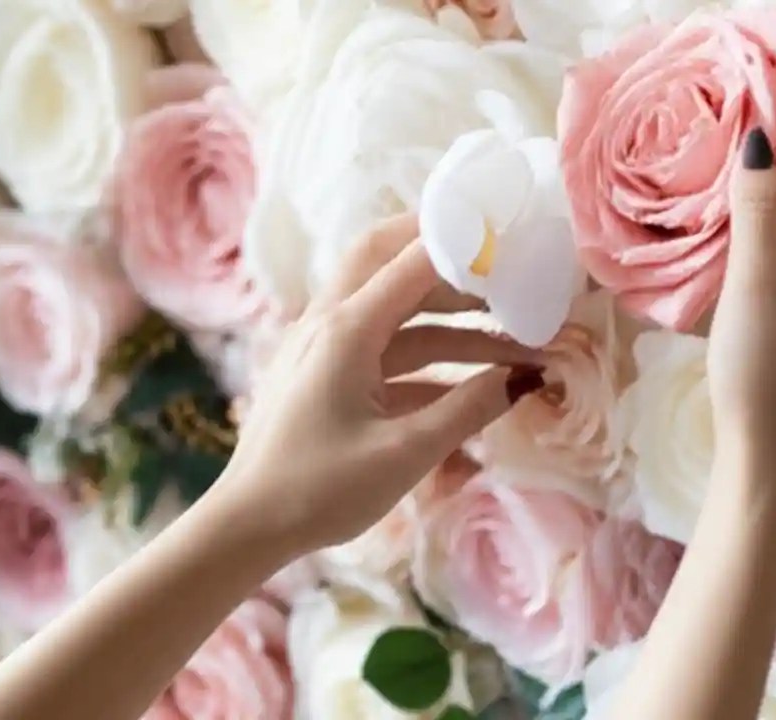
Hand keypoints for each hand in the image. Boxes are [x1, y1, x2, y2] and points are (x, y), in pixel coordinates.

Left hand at [220, 214, 544, 551]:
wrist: (247, 526)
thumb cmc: (320, 490)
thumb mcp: (405, 453)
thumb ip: (469, 409)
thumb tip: (527, 377)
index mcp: (345, 329)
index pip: (413, 260)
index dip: (466, 245)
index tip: (516, 240)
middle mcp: (331, 323)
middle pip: (391, 261)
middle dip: (451, 261)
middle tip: (509, 270)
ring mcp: (326, 348)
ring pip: (396, 311)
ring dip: (452, 321)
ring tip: (515, 342)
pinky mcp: (328, 376)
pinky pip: (388, 349)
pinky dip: (432, 358)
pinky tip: (477, 380)